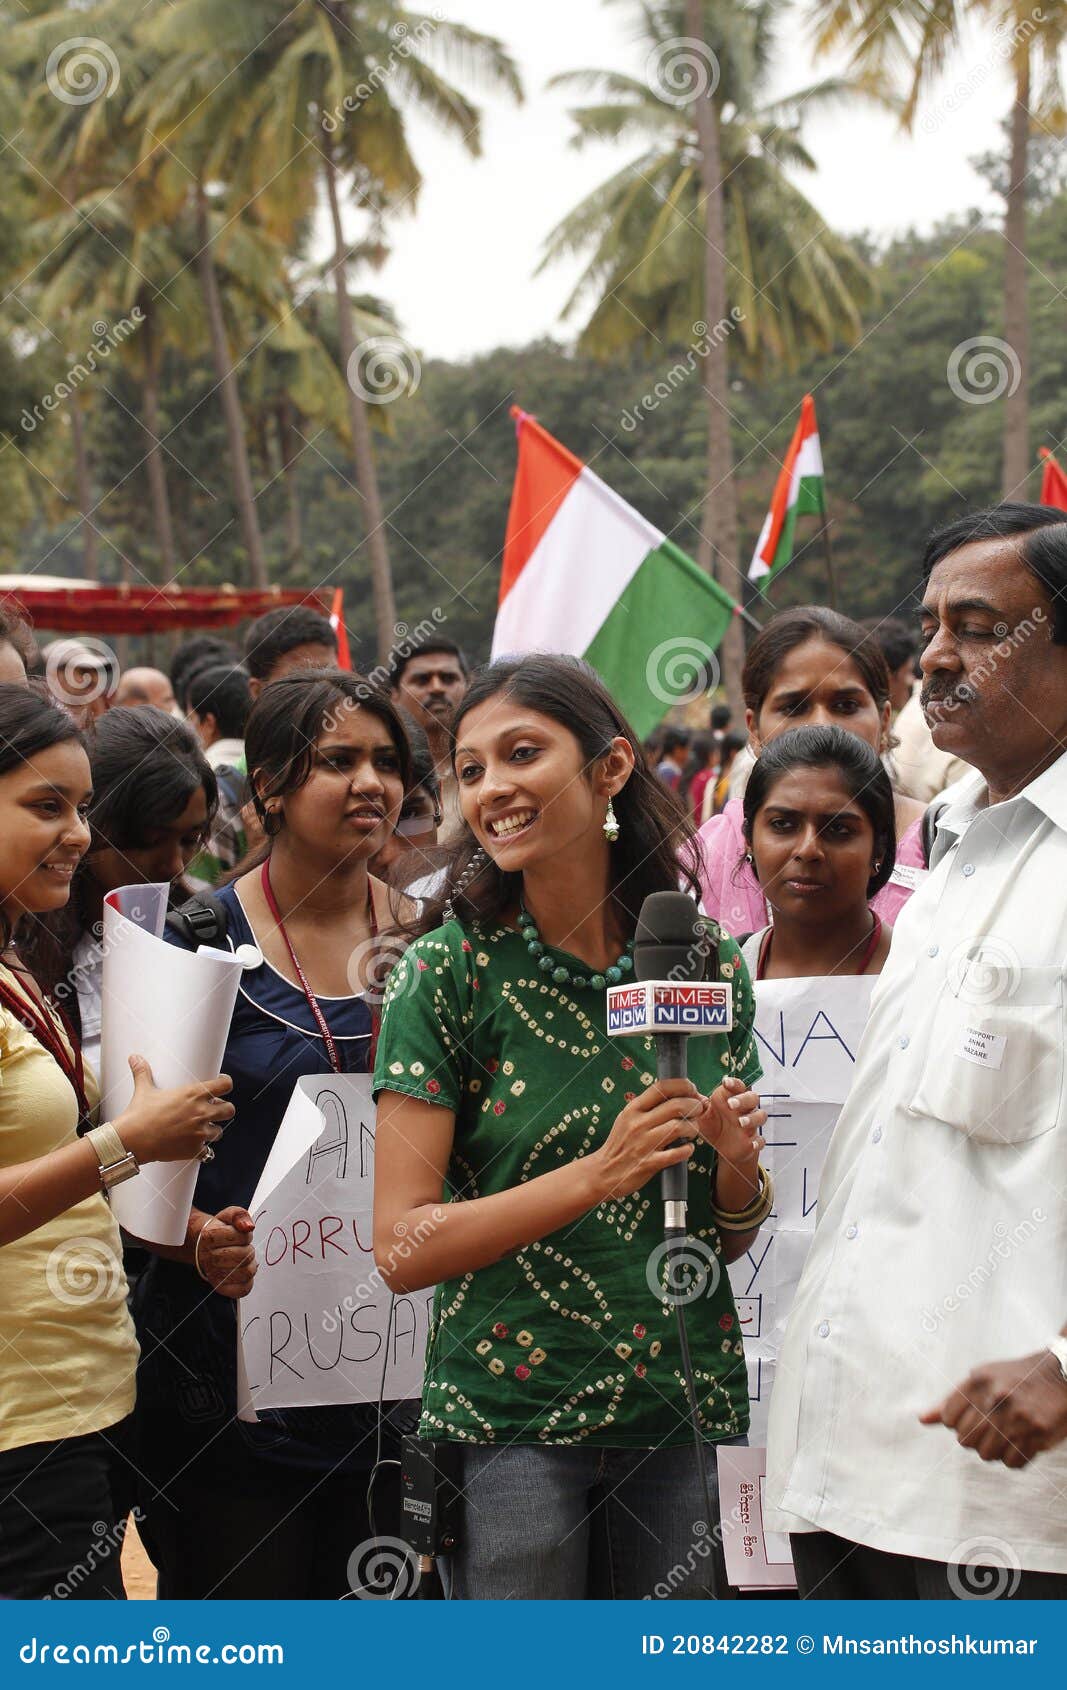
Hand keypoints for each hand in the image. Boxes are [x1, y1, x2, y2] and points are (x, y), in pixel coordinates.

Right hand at [114, 1054, 234, 1164]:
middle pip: (229, 1109)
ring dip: (212, 1130)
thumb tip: (135, 1057)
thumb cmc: (139, 1114)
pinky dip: (202, 1149)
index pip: (225, 1085)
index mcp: (193, 1094)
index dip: (226, 1084)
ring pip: (219, 1131)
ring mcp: (199, 1132)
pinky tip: (193, 1146)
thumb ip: (143, 1073)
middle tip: (213, 1109)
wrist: (132, 1140)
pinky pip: (207, 1151)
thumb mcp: (144, 1090)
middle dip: (223, 1109)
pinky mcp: (194, 1149)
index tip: (222, 1084)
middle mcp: (201, 1112)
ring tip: (201, 1129)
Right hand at [192, 1206, 256, 1298]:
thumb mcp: (228, 1215)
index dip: (246, 1236)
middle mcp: (209, 1257)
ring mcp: (214, 1274)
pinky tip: (242, 1272)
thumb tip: (248, 1227)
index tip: (240, 1235)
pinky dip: (248, 1281)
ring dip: (250, 1264)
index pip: (241, 1237)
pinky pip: (243, 1289)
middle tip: (243, 1248)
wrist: (203, 1246)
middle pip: (244, 1256)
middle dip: (248, 1250)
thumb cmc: (219, 1230)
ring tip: (243, 1259)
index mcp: (210, 1236)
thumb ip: (240, 1215)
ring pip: (246, 1272)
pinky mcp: (221, 1288)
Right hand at [590, 1079, 705, 1200]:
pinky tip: (687, 1149)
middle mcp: (638, 1123)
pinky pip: (676, 1153)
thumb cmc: (621, 1143)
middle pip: (676, 1106)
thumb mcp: (628, 1118)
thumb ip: (649, 1107)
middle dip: (695, 1106)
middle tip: (699, 1111)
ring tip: (693, 1131)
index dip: (683, 1085)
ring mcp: (643, 1143)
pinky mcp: (648, 1163)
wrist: (603, 1172)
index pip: (662, 1087)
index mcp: (633, 1109)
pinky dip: (687, 1150)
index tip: (692, 1090)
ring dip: (693, 1128)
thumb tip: (677, 1095)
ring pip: (679, 1127)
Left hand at [698, 1074, 765, 1174]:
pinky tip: (752, 1144)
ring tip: (741, 1122)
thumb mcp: (701, 1115)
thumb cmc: (712, 1125)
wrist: (721, 1148)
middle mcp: (744, 1109)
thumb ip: (696, 1104)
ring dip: (752, 1118)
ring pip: (760, 1116)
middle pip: (752, 1098)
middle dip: (743, 1099)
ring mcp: (750, 1124)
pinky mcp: (753, 1140)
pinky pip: (761, 1140)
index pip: (738, 1086)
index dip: (734, 1083)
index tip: (725, 1082)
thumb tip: (685, 1091)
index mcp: (731, 1098)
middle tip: (731, 1104)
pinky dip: (758, 1142)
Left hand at [919, 1349, 1066, 1467]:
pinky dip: (1014, 1459)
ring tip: (1005, 1435)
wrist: (1062, 1376)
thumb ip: (952, 1400)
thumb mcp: (982, 1378)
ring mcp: (1016, 1417)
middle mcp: (995, 1398)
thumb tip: (921, 1420)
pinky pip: (1012, 1463)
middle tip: (991, 1429)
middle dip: (975, 1439)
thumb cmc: (1015, 1379)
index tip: (972, 1418)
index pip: (948, 1418)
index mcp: (978, 1381)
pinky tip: (1020, 1443)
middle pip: (965, 1440)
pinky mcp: (1037, 1435)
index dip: (957, 1423)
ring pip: (987, 1454)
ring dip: (994, 1450)